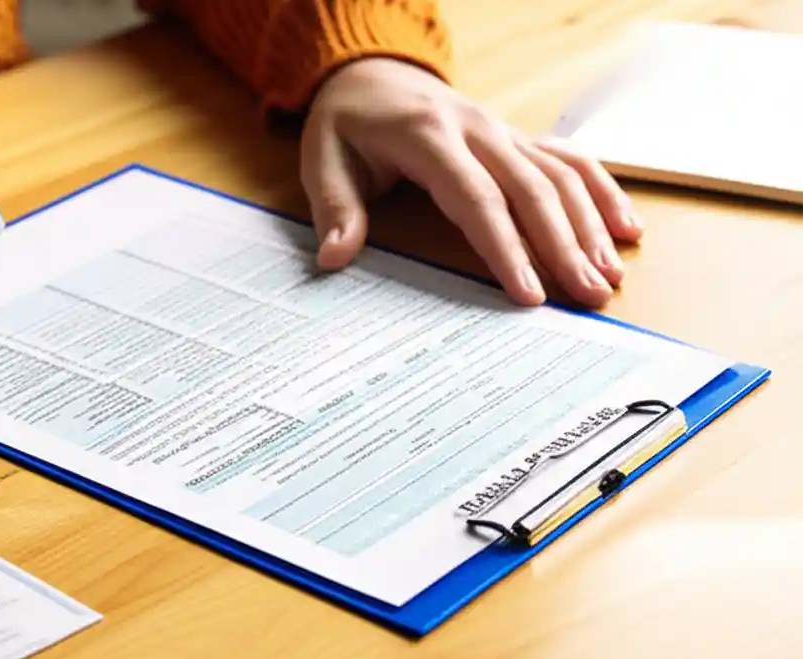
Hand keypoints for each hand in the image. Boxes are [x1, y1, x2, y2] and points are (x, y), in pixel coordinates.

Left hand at [300, 58, 642, 306]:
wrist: (371, 71)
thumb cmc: (347, 123)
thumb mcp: (322, 159)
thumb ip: (334, 209)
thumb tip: (335, 257)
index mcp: (429, 137)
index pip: (476, 198)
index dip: (505, 247)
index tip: (527, 293)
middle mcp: (477, 130)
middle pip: (531, 190)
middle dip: (564, 246)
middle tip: (589, 297)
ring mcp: (503, 131)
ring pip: (559, 176)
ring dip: (590, 227)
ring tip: (610, 277)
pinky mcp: (517, 138)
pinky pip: (569, 160)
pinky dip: (602, 192)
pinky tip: (626, 229)